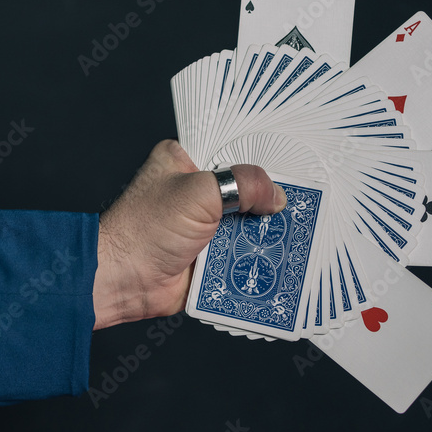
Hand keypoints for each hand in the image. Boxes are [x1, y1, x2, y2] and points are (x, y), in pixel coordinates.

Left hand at [92, 139, 286, 329]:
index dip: (259, 158)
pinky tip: (284, 255)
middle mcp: (194, 192)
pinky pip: (241, 253)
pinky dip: (258, 256)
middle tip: (307, 202)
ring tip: (301, 231)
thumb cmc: (146, 229)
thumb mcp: (198, 192)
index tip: (293, 164)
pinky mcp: (209, 256)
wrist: (124, 280)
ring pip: (247, 224)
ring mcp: (203, 226)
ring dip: (267, 232)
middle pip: (244, 190)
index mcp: (184, 161)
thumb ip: (243, 184)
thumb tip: (277, 196)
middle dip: (270, 200)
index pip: (230, 151)